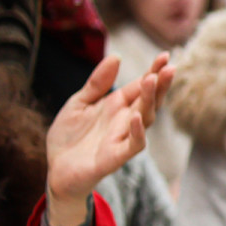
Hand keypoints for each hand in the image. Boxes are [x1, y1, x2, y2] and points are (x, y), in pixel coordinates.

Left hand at [44, 53, 171, 225]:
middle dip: (161, 84)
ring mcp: (122, 138)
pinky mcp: (115, 157)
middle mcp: (124, 120)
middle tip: (170, 66)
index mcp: (117, 105)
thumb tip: (116, 57)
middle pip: (150, 100)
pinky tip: (136, 117)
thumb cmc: (69, 137)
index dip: (154, 71)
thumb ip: (97, 83)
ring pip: (146, 118)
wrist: (55, 170)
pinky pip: (134, 145)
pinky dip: (137, 132)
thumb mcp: (78, 103)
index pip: (140, 86)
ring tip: (152, 80)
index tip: (164, 55)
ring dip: (151, 100)